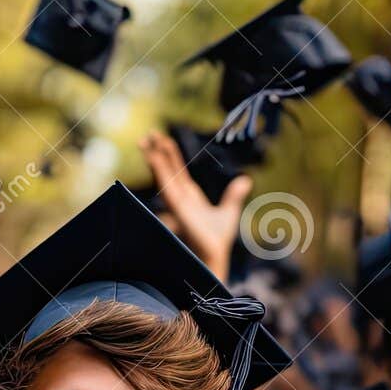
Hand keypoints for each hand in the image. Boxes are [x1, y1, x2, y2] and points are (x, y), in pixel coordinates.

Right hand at [139, 132, 247, 278]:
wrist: (214, 255)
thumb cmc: (217, 239)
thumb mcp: (229, 211)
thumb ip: (234, 195)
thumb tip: (245, 180)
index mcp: (189, 196)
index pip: (176, 170)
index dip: (169, 155)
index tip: (161, 139)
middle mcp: (180, 197)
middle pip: (167, 169)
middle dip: (157, 151)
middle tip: (148, 134)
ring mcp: (176, 201)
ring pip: (163, 174)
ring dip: (154, 157)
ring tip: (145, 140)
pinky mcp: (177, 207)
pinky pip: (166, 185)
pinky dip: (159, 171)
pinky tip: (153, 158)